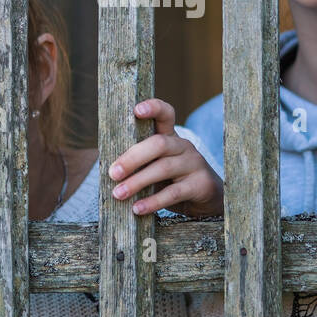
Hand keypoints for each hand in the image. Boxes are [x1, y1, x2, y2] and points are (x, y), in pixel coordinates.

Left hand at [109, 98, 223, 216]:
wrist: (207, 198)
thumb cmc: (173, 180)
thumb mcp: (157, 166)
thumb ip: (140, 163)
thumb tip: (109, 171)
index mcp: (171, 137)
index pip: (166, 114)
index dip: (154, 108)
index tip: (136, 110)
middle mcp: (184, 146)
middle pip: (159, 144)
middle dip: (133, 158)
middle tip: (113, 173)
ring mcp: (194, 164)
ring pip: (164, 168)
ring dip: (138, 182)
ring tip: (118, 194)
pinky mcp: (200, 185)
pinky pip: (173, 193)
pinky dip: (153, 202)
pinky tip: (137, 209)